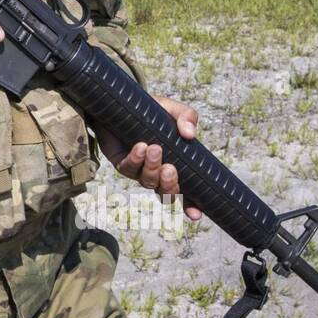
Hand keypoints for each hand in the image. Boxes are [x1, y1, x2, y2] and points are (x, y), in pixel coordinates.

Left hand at [97, 95, 202, 220]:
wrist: (121, 102)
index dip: (191, 205)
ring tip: (154, 148)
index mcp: (175, 163)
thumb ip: (187, 117)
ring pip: (147, 181)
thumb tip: (190, 134)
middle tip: (170, 169)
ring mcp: (138, 169)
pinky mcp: (120, 162)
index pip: (186, 191)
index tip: (196, 215)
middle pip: (166, 192)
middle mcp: (157, 171)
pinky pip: (128, 168)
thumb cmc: (151, 111)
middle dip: (170, 185)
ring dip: (152, 168)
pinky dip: (135, 159)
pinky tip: (140, 147)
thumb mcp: (173, 110)